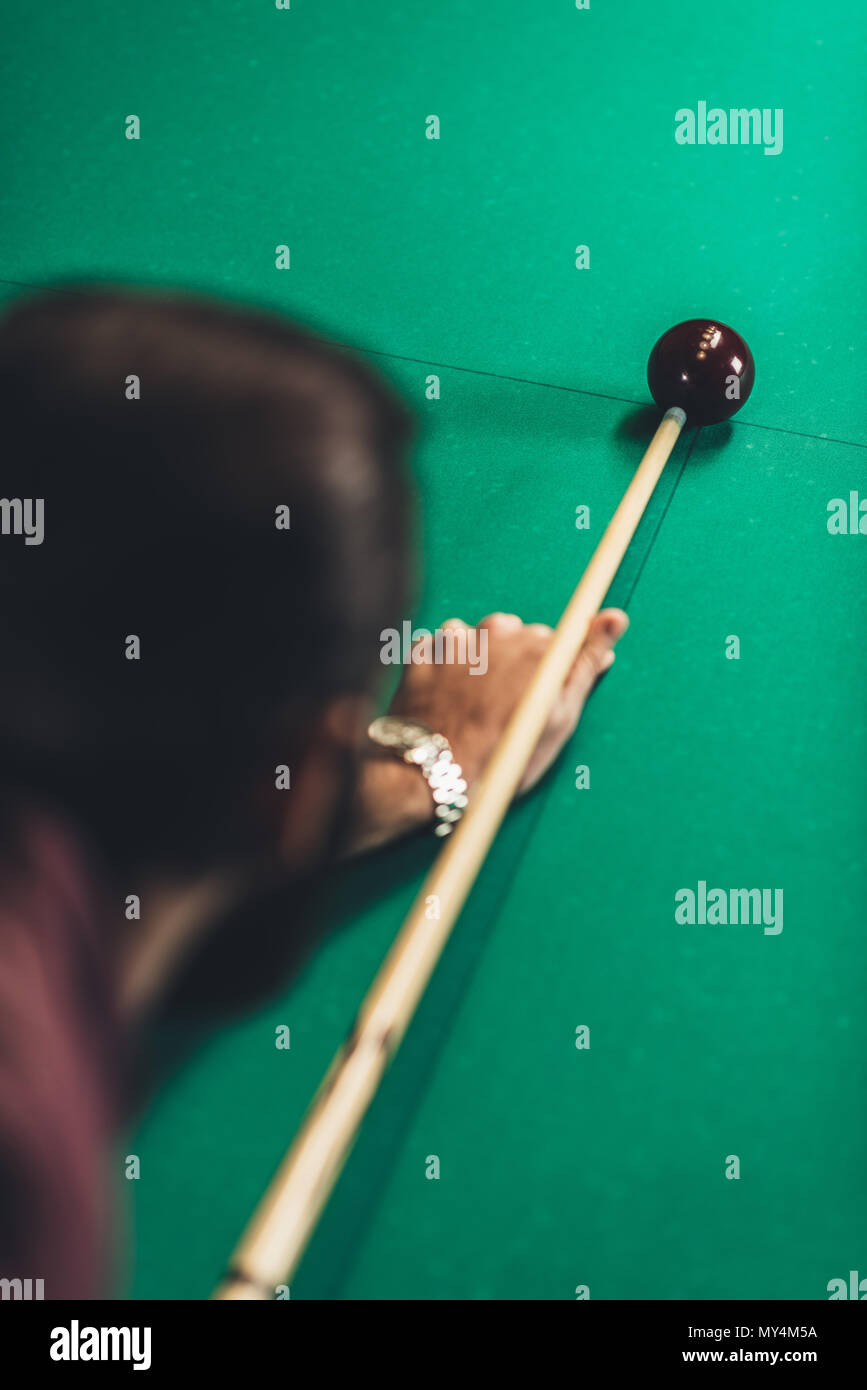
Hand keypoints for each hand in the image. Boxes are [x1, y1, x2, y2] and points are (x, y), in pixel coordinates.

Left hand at [349, 609, 628, 852]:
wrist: (431, 774)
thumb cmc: (501, 755)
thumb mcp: (558, 717)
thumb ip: (585, 663)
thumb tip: (615, 616)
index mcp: (536, 647)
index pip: (558, 638)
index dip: (550, 668)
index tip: (540, 690)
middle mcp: (497, 633)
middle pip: (518, 636)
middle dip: (516, 664)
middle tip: (508, 708)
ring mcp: (455, 641)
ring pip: (479, 637)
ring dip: (480, 659)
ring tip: (476, 702)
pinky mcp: (423, 652)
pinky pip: (441, 647)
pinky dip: (446, 666)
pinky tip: (448, 696)